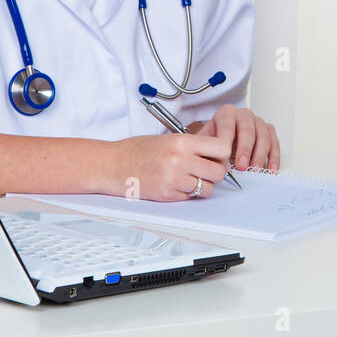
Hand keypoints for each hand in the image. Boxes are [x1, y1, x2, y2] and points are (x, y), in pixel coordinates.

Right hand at [107, 128, 237, 201]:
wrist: (113, 165)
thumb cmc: (138, 150)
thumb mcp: (169, 139)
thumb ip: (194, 146)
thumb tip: (220, 154)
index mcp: (182, 142)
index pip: (222, 148)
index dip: (223, 154)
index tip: (218, 155)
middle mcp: (180, 160)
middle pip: (219, 172)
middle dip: (215, 172)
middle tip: (205, 169)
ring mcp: (174, 180)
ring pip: (208, 189)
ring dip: (202, 185)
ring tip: (189, 178)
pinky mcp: (167, 196)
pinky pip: (191, 197)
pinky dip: (188, 193)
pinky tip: (176, 184)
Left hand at [203, 104, 280, 172]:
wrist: (223, 142)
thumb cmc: (215, 143)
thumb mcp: (205, 144)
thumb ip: (208, 151)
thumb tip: (213, 164)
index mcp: (226, 113)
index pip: (227, 125)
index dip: (226, 142)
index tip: (225, 158)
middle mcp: (244, 115)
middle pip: (247, 130)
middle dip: (245, 150)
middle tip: (242, 167)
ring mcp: (258, 122)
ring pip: (263, 137)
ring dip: (260, 156)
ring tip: (254, 170)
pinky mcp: (269, 131)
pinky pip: (274, 143)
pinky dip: (273, 157)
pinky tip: (270, 169)